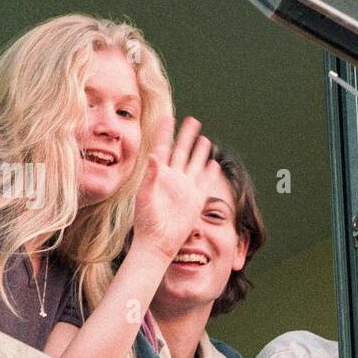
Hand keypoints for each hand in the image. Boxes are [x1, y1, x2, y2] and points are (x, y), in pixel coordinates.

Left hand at [132, 114, 218, 260]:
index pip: (162, 147)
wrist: (158, 242)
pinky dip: (210, 173)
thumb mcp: (144, 197)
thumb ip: (150, 176)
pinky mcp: (195, 200)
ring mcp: (185, 188)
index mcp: (158, 174)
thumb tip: (153, 156)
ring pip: (195, 164)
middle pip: (181, 151)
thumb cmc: (146, 222)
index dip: (165, 131)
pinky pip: (205, 182)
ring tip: (204, 138)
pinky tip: (213, 163)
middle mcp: (172, 178)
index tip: (169, 115)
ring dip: (199, 151)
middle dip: (186, 135)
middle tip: (192, 120)